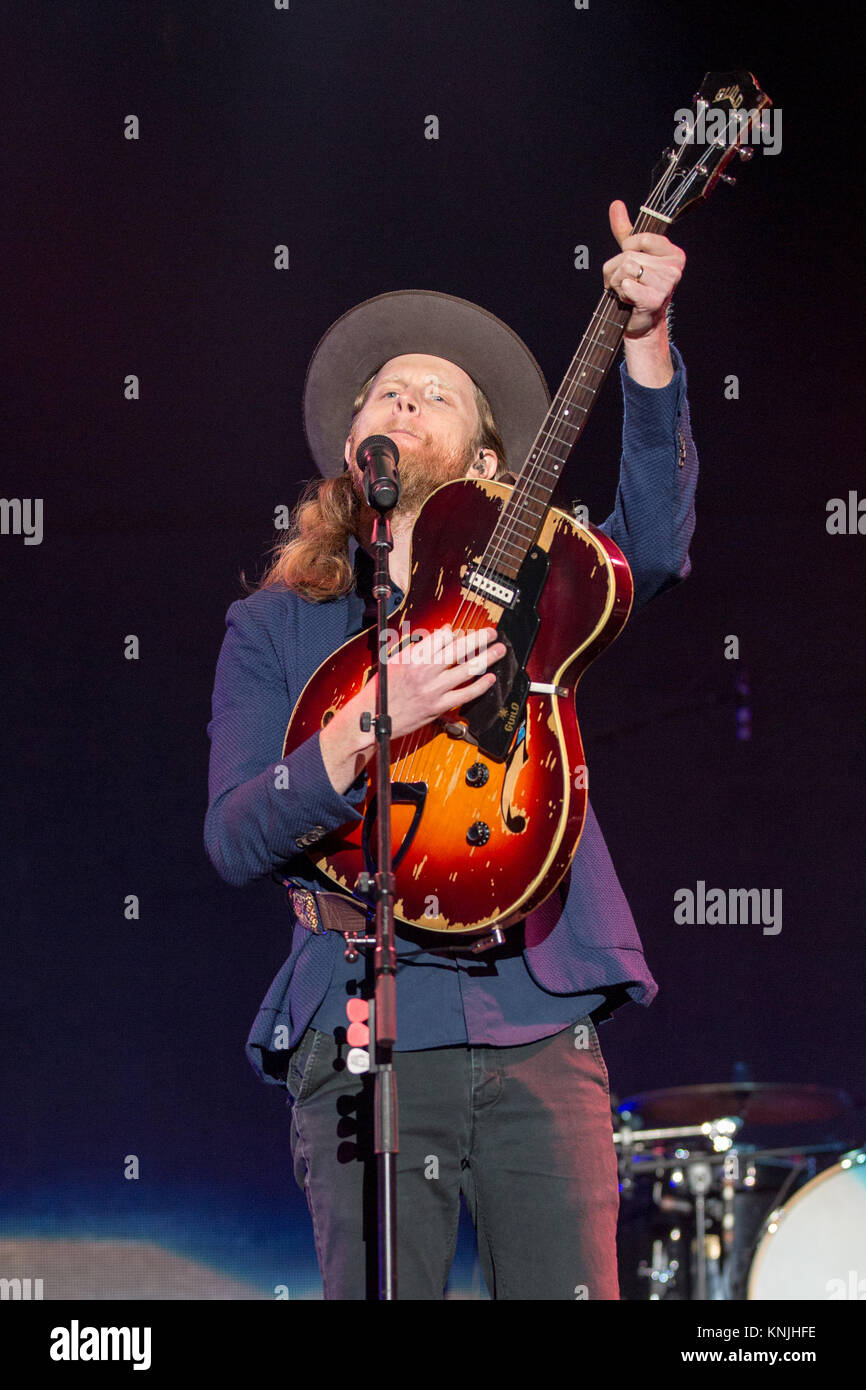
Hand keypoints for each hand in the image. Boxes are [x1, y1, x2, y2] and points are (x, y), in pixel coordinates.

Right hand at [377, 624, 503, 739]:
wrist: (372, 719)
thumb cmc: (381, 692)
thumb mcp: (393, 662)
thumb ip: (416, 649)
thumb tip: (438, 636)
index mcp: (413, 658)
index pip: (441, 637)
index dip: (453, 632)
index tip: (460, 631)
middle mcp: (425, 672)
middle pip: (459, 650)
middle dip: (479, 638)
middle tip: (492, 632)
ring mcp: (434, 690)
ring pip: (467, 670)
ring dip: (487, 658)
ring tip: (499, 650)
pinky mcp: (438, 707)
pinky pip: (465, 694)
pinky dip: (480, 686)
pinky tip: (491, 678)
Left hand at [603, 199, 685, 339]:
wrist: (642, 322)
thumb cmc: (637, 287)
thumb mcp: (632, 255)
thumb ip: (624, 230)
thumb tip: (616, 204)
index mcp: (674, 253)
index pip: (640, 238)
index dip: (626, 250)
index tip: (631, 263)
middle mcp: (674, 267)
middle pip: (628, 256)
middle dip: (617, 270)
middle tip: (626, 283)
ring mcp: (666, 283)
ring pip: (625, 269)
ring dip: (618, 283)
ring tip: (628, 292)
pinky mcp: (655, 299)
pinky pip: (626, 285)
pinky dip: (621, 294)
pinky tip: (630, 301)